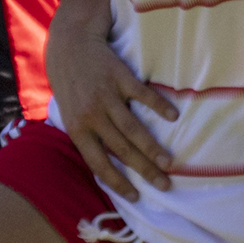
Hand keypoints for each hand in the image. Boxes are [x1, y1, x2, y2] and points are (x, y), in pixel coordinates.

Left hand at [46, 0, 177, 199]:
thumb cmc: (71, 86)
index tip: (136, 196)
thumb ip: (87, 137)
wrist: (70, 46)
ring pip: (132, 128)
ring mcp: (106, 96)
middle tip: (165, 185)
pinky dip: (158, 106)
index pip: (98, 163)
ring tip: (170, 163)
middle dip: (144, 170)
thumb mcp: (71, 114)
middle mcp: (91, 116)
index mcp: (77, 129)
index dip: (117, 182)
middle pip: (122, 150)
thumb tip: (105, 167)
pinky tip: (174, 116)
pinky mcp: (119, 77)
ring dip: (152, 147)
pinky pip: (142, 95)